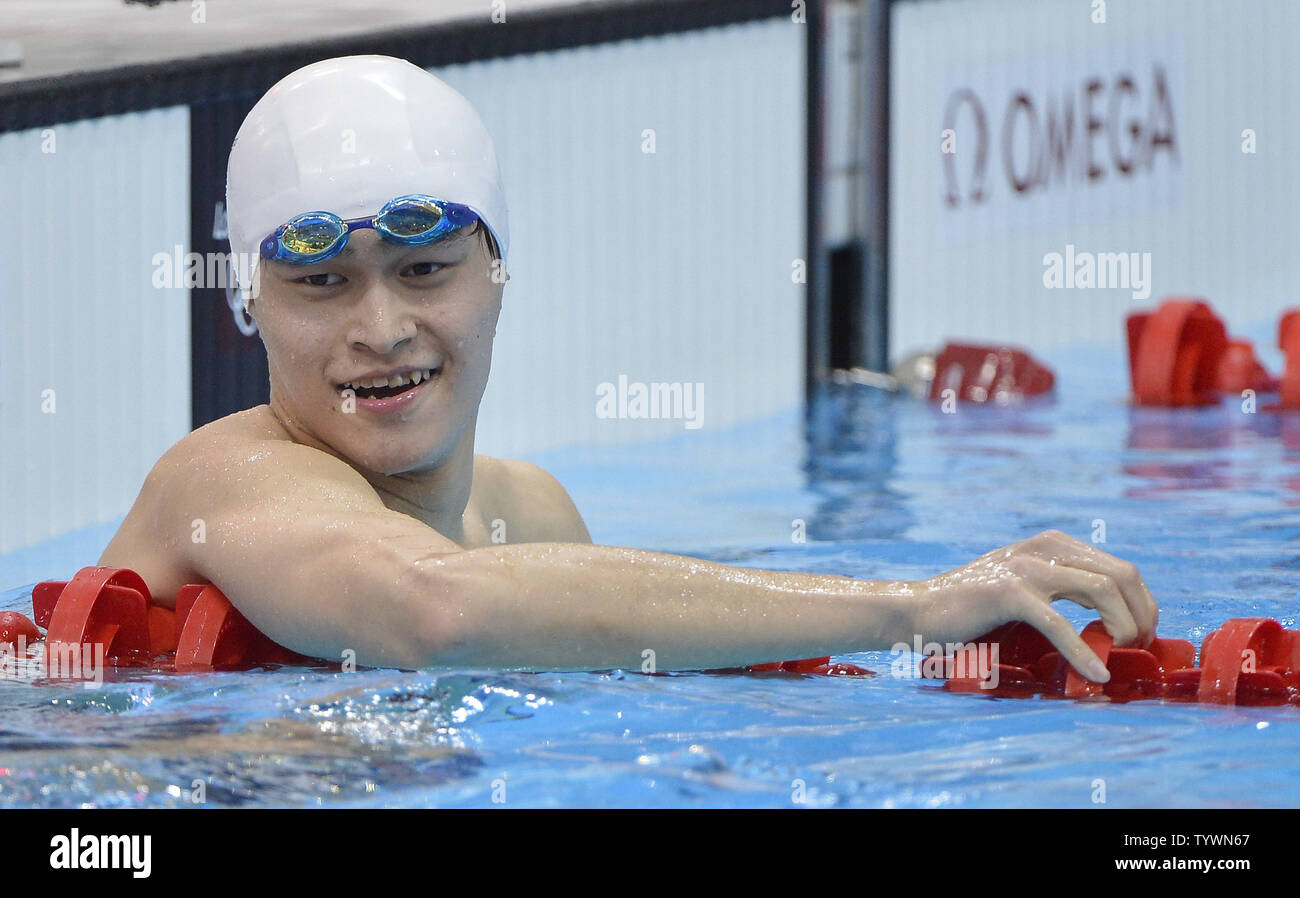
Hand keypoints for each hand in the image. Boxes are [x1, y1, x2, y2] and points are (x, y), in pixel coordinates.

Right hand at [912, 530, 1157, 682]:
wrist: (917, 610)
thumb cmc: (972, 611)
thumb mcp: (1026, 588)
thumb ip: (1062, 591)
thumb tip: (1113, 624)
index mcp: (1052, 545)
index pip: (1122, 568)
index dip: (1143, 604)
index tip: (1142, 636)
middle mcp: (1043, 548)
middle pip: (1122, 575)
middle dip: (1142, 615)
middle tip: (1138, 649)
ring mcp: (1025, 567)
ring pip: (1103, 590)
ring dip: (1123, 628)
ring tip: (1120, 655)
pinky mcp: (1009, 593)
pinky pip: (1060, 623)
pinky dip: (1083, 652)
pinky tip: (1094, 674)